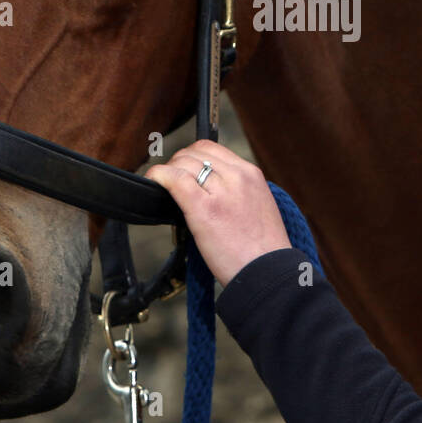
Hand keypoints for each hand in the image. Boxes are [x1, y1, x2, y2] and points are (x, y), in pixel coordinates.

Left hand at [143, 140, 291, 286]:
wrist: (268, 273)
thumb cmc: (262, 250)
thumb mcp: (257, 207)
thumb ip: (235, 192)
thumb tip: (206, 188)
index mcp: (251, 174)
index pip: (213, 149)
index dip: (193, 157)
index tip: (186, 171)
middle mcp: (238, 176)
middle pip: (196, 152)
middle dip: (179, 163)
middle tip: (172, 183)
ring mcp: (221, 190)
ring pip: (184, 162)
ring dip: (169, 171)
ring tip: (164, 187)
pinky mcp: (204, 208)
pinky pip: (175, 179)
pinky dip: (159, 176)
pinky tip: (153, 181)